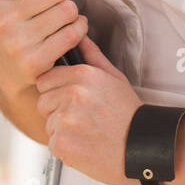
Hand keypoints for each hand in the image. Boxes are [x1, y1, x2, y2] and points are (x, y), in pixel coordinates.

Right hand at [0, 0, 86, 95]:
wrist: (8, 73)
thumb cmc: (4, 19)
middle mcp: (0, 20)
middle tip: (54, 1)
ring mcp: (17, 44)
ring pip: (68, 10)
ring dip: (71, 12)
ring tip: (59, 17)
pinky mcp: (36, 63)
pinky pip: (74, 33)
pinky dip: (78, 29)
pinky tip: (68, 32)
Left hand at [34, 33, 143, 184]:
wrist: (142, 147)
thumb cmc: (129, 114)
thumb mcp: (115, 78)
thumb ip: (93, 56)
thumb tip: (80, 36)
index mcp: (83, 75)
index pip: (45, 79)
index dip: (56, 90)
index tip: (70, 100)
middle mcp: (72, 95)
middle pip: (43, 101)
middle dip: (56, 109)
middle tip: (81, 118)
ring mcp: (65, 120)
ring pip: (48, 122)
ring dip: (61, 129)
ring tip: (86, 131)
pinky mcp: (62, 143)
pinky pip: (52, 142)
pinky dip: (65, 146)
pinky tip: (85, 144)